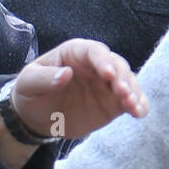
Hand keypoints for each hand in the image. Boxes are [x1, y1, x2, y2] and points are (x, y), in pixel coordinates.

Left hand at [11, 39, 146, 139]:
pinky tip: (139, 113)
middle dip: (122, 78)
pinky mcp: (113, 103)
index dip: (103, 61)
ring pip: (128, 82)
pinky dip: (138, 105)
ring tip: (133, 106)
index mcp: (75, 52)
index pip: (94, 51)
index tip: (108, 74)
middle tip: (123, 92)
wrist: (36, 116)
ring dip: (133, 92)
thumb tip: (65, 73)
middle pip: (116, 65)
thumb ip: (44, 78)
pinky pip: (130, 101)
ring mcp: (107, 84)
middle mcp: (96, 65)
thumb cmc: (30, 92)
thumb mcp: (28, 83)